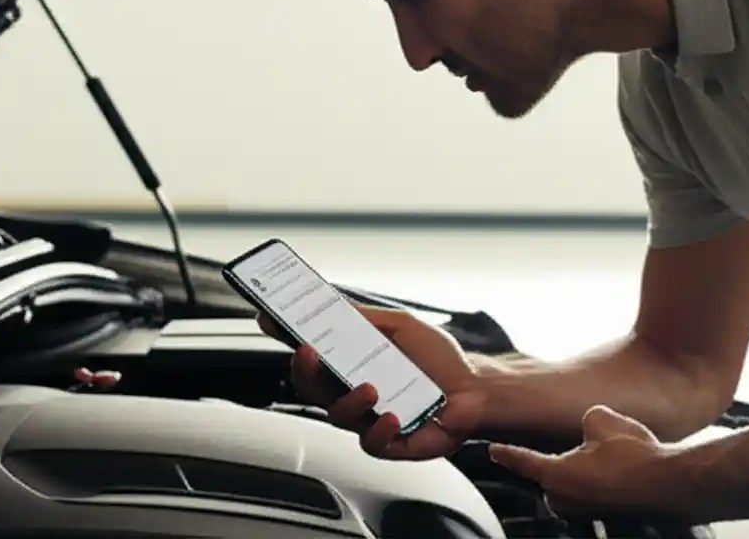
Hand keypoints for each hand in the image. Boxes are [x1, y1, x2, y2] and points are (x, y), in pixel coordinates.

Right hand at [259, 304, 487, 460]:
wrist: (478, 390)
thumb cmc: (442, 361)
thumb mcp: (401, 326)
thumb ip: (366, 318)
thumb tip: (332, 304)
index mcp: (355, 365)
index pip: (313, 356)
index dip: (288, 339)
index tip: (269, 321)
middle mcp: (357, 394)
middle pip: (313, 388)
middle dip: (304, 370)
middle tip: (308, 351)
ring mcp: (371, 420)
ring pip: (338, 417)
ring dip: (349, 401)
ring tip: (370, 387)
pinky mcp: (391, 444)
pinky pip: (371, 443)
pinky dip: (379, 430)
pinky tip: (393, 416)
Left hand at [489, 406, 694, 520]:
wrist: (669, 483)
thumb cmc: (634, 456)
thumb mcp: (601, 420)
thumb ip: (584, 421)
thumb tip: (588, 427)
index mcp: (557, 475)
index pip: (523, 461)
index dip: (507, 453)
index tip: (493, 449)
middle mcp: (566, 499)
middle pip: (549, 475)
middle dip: (561, 460)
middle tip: (588, 445)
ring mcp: (585, 511)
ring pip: (572, 484)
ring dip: (584, 470)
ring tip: (611, 456)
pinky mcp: (605, 514)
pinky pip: (593, 492)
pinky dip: (601, 480)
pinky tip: (622, 468)